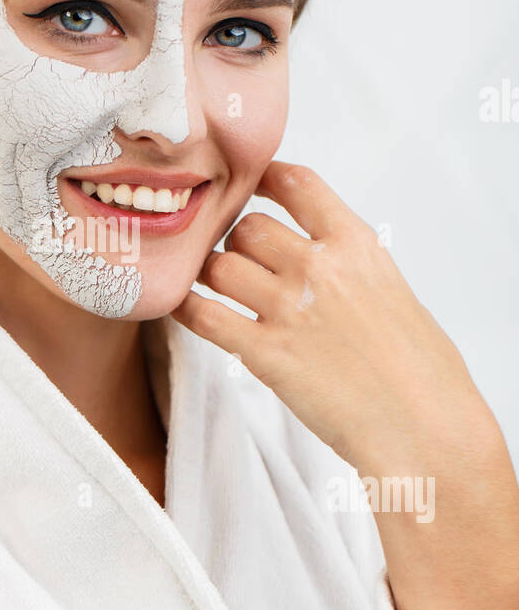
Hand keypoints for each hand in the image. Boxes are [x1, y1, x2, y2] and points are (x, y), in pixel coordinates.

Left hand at [171, 159, 486, 476]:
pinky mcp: (265, 354)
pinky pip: (203, 315)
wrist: (427, 430)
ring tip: (215, 289)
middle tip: (236, 262)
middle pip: (247, 228)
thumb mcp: (396, 294)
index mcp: (358, 246)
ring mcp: (289, 309)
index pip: (297, 183)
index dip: (263, 179)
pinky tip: (182, 308)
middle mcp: (320, 268)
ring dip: (210, 275)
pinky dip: (185, 308)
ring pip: (219, 266)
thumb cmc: (425, 373)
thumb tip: (325, 261)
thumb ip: (353, 268)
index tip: (248, 186)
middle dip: (235, 242)